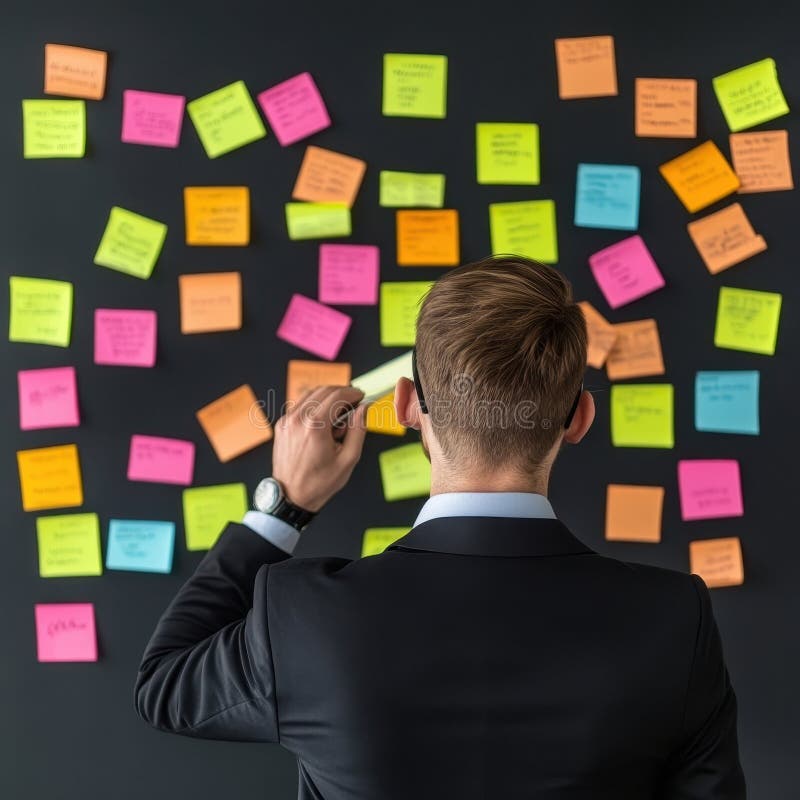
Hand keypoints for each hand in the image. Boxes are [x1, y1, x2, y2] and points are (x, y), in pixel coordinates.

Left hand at [272, 386, 367, 512]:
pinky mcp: (282, 424)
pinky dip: (315, 405)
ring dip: (328, 397)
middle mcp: (298, 419)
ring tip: (339, 416)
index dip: (353, 393)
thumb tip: (363, 409)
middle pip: (324, 390)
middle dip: (342, 393)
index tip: (362, 397)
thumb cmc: (318, 483)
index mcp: (315, 427)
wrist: (291, 496)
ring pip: (311, 394)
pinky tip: (323, 421)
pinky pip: (300, 405)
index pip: (337, 395)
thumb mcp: (348, 459)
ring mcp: (287, 420)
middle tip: (354, 405)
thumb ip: (358, 430)